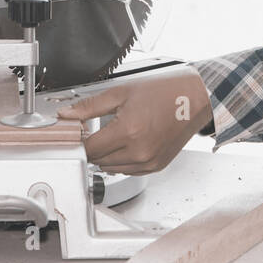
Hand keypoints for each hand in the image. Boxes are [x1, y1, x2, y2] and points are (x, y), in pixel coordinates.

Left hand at [56, 66, 213, 173]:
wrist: (196, 98)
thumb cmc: (165, 91)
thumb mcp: (122, 92)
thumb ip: (90, 106)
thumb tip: (67, 115)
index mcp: (128, 131)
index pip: (89, 148)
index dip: (79, 140)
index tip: (77, 131)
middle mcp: (138, 151)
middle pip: (97, 160)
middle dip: (93, 145)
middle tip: (98, 127)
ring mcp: (148, 162)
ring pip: (111, 167)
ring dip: (107, 154)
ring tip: (118, 132)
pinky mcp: (156, 166)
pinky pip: (128, 170)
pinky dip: (122, 159)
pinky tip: (129, 141)